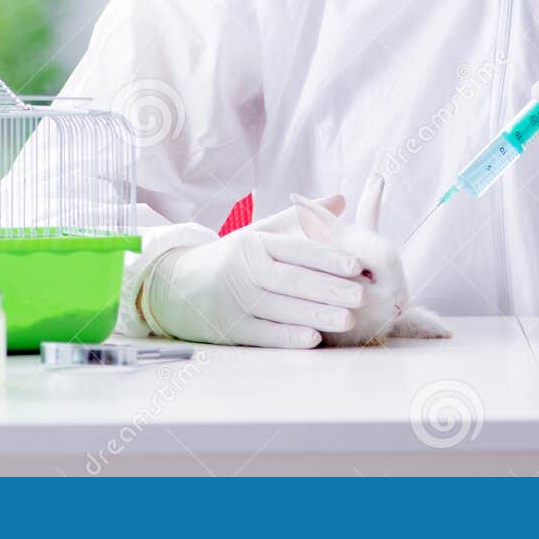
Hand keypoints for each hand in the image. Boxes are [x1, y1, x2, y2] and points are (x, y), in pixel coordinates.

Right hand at [142, 196, 366, 347]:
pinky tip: (312, 339)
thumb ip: (301, 219)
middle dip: (328, 289)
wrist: (177, 284)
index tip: (356, 266)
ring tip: (347, 319)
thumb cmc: (232, 258)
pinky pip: (263, 334)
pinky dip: (287, 337)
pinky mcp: (229, 328)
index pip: (296, 251)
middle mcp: (244, 270)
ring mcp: (235, 300)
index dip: (327, 258)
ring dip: (315, 315)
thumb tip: (341, 199)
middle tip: (361, 295)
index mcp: (254, 243)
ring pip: (280, 309)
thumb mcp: (260, 233)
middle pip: (291, 280)